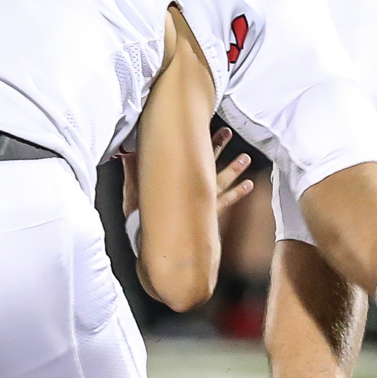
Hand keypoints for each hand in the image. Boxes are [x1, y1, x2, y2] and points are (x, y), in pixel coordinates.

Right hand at [120, 127, 256, 222]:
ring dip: (234, 169)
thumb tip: (127, 155)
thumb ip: (133, 175)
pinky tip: (249, 185)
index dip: (199, 142)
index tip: (205, 126)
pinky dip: (237, 193)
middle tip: (227, 132)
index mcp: (177, 182)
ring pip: (221, 181)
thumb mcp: (134, 196)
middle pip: (207, 163)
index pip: (190, 157)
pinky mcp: (209, 216)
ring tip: (246, 158)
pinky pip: (226, 202)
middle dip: (218, 147)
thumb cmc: (144, 222)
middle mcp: (191, 190)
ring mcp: (202, 203)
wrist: (157, 251)